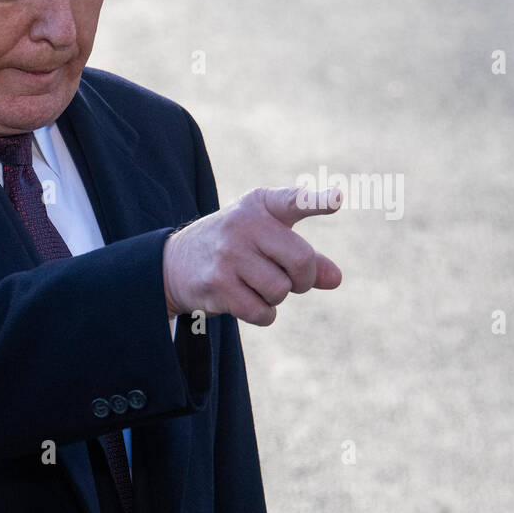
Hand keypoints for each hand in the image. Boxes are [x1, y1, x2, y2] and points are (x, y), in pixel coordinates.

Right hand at [162, 186, 342, 325]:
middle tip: (290, 279)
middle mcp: (244, 224)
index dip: (318, 200)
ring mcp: (229, 254)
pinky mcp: (218, 284)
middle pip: (302, 261)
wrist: (174, 264)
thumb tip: (336, 279)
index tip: (339, 198)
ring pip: (282, 290)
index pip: (294, 201)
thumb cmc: (236, 247)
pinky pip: (263, 312)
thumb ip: (307, 256)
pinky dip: (263, 314)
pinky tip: (246, 300)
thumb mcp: (269, 240)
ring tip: (256, 284)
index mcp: (261, 205)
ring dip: (277, 297)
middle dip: (303, 279)